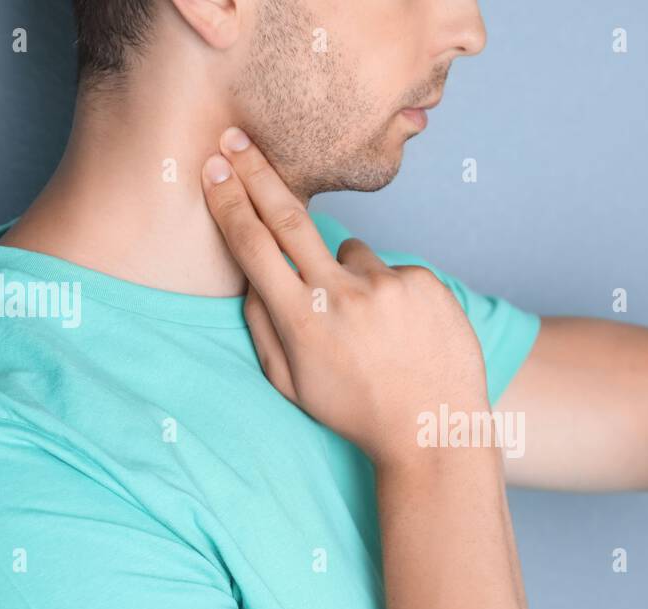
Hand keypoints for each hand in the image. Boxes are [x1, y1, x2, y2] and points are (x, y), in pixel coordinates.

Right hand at [200, 126, 488, 470]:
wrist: (434, 429)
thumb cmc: (357, 411)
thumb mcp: (294, 386)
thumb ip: (264, 329)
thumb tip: (249, 278)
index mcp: (302, 322)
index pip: (254, 247)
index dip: (230, 203)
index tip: (214, 169)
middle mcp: (341, 296)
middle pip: (289, 217)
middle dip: (258, 174)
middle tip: (239, 139)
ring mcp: (386, 287)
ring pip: (350, 252)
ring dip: (349, 275)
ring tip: (371, 328)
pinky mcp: (424, 282)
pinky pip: (392, 272)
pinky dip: (390, 293)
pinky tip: (402, 331)